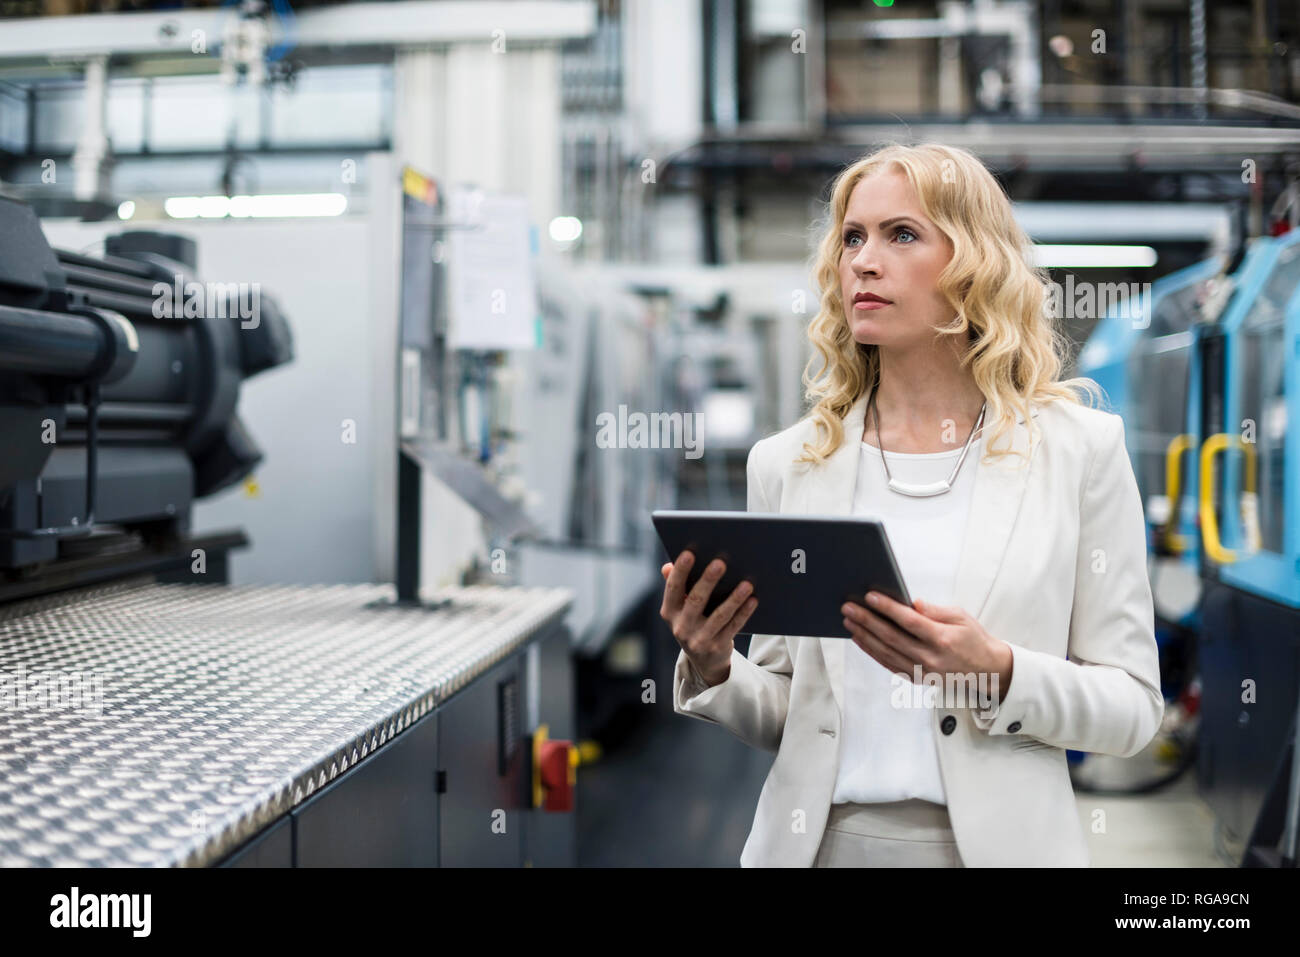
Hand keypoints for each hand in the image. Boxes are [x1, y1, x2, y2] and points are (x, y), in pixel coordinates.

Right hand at [659, 551, 757, 686]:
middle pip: (696, 600)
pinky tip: (753, 600)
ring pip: (719, 616)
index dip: (680, 571)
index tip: (689, 553)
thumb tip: (667, 566)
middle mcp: (681, 627)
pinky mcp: (717, 647)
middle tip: (721, 563)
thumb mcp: (680, 608)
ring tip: (747, 583)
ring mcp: (699, 639)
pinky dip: (744, 613)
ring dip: (734, 599)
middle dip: (708, 580)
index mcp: (669, 612)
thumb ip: (675, 586)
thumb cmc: (692, 622)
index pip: (673, 588)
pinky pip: (733, 627)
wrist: (704, 660)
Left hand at [840, 592, 1012, 708]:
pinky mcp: (917, 678)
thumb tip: (911, 603)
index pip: (909, 621)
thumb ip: (934, 611)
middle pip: (892, 637)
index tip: (869, 596)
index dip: (888, 608)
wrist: (986, 670)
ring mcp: (922, 671)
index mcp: (943, 639)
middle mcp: (930, 658)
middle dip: (867, 620)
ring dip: (864, 636)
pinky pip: (889, 664)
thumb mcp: (960, 617)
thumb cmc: (973, 638)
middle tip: (848, 607)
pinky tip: (860, 638)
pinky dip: (872, 651)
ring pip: (886, 652)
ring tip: (848, 621)